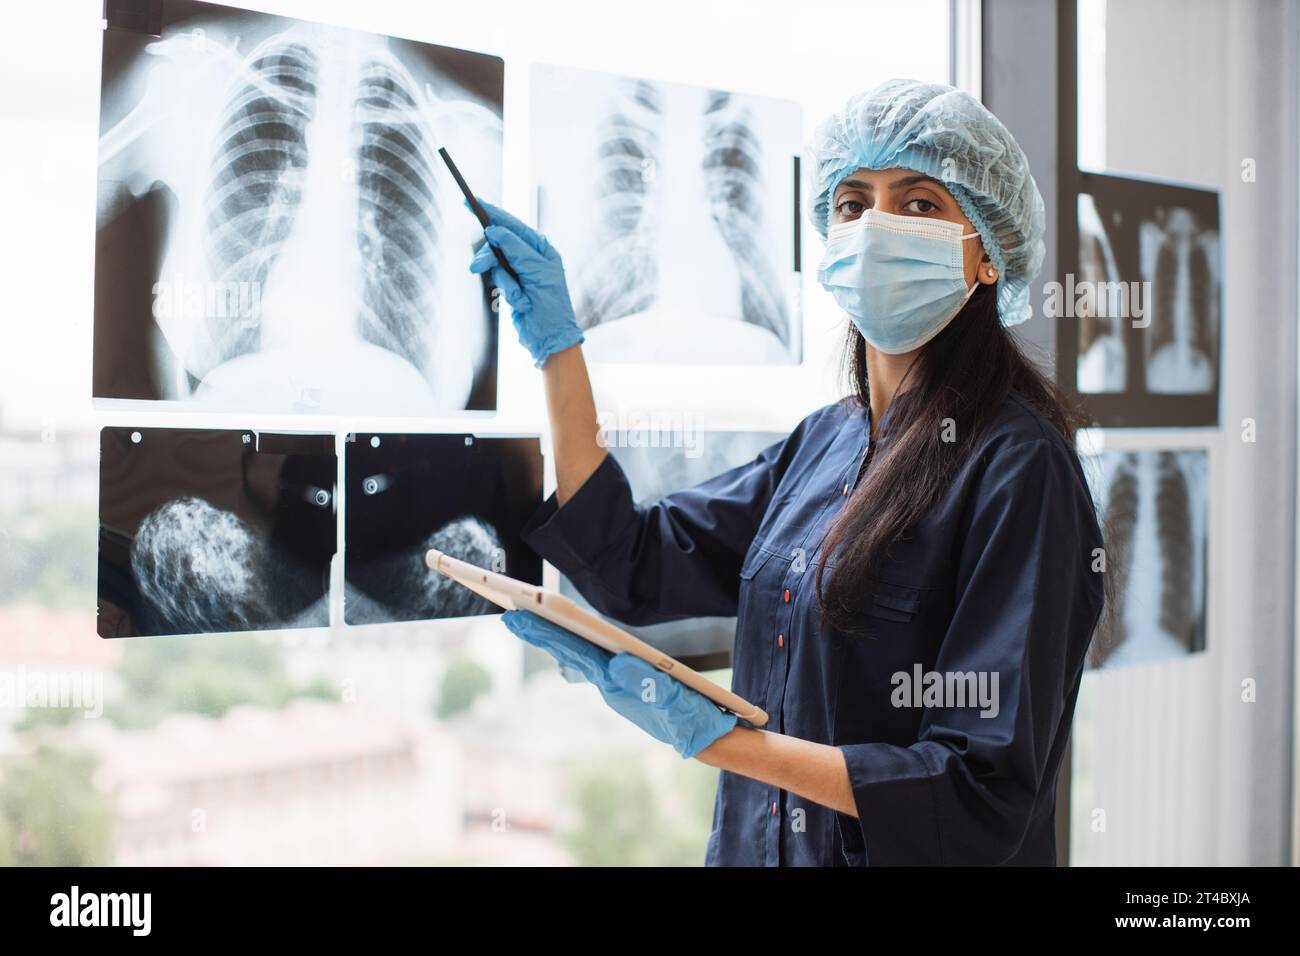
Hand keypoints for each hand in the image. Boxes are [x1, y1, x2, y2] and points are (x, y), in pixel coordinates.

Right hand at [467, 200, 583, 367]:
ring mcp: (520, 272)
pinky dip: (506, 292)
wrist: (549, 339)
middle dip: (489, 257)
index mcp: (541, 249)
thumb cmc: (551, 307)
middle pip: (498, 244)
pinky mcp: (511, 286)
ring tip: (516, 297)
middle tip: (476, 267)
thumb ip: (515, 249)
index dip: (493, 213)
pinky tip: (519, 302)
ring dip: (504, 283)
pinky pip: (498, 281)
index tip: (472, 202)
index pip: (513, 225)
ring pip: (495, 264)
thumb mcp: (535, 273)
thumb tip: (495, 230)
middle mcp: (530, 257)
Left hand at [501, 610, 737, 757]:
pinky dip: (576, 648)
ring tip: (529, 622)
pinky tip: (567, 640)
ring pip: (579, 657)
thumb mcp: (673, 700)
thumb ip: (648, 682)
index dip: (547, 633)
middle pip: (570, 653)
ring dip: (555, 639)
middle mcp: (610, 684)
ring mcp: (616, 685)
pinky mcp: (626, 686)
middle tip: (510, 615)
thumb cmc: (690, 718)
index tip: (519, 618)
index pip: (576, 652)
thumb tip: (618, 662)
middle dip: (541, 633)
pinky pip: (594, 662)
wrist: (701, 738)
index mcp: (617, 685)